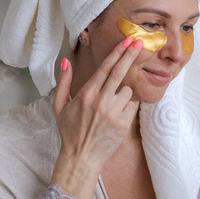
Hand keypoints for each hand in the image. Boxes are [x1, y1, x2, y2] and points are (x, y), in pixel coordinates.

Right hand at [50, 36, 141, 198]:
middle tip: (141, 41)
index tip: (128, 41)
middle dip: (131, 54)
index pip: (106, 67)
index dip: (118, 52)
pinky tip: (117, 113)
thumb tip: (65, 61)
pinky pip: (132, 105)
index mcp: (87, 94)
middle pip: (121, 72)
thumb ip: (63, 82)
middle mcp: (101, 101)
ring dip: (124, 92)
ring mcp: (114, 112)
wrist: (81, 158)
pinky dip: (128, 105)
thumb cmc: (69, 131)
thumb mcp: (59, 106)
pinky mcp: (124, 124)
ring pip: (128, 91)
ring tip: (111, 104)